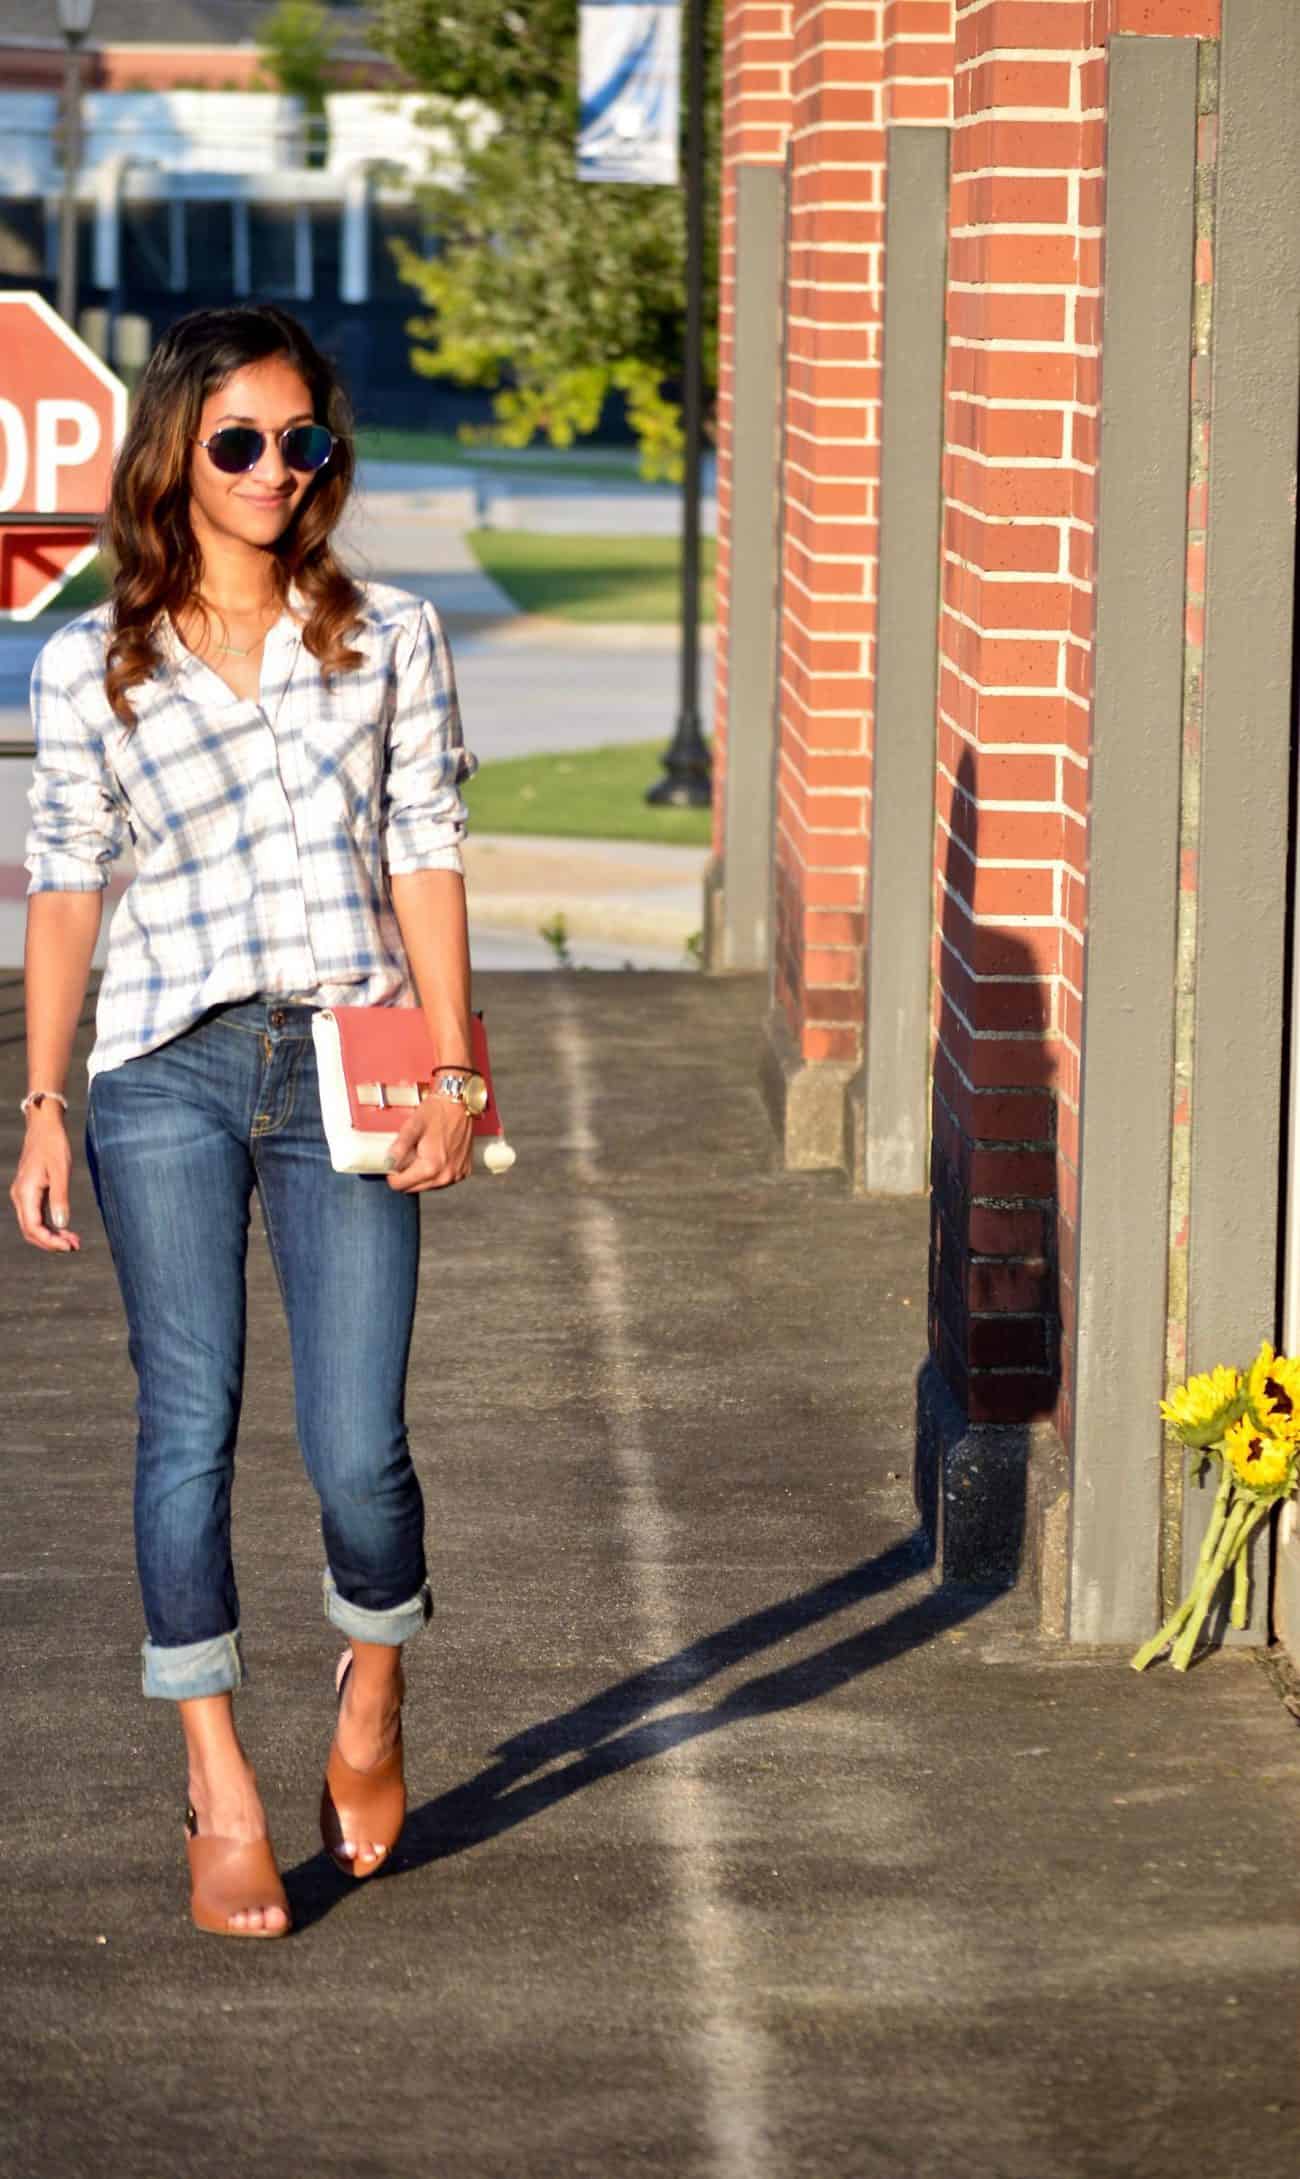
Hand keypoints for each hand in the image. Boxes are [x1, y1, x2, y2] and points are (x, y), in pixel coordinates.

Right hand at [10, 1109, 80, 1253]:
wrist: (44, 1126)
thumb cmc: (53, 1145)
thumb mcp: (60, 1171)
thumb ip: (60, 1199)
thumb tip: (61, 1224)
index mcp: (25, 1192)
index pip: (33, 1228)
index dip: (50, 1242)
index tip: (70, 1246)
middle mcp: (20, 1196)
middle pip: (31, 1231)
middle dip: (51, 1243)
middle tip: (75, 1246)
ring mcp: (24, 1195)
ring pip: (33, 1225)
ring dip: (51, 1236)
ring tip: (73, 1241)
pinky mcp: (30, 1192)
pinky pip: (36, 1216)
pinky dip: (49, 1225)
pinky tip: (65, 1229)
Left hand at [386, 1097, 472, 1192]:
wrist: (461, 1104)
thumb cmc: (438, 1112)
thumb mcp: (412, 1126)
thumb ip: (398, 1148)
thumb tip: (388, 1164)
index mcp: (431, 1167)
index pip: (400, 1185)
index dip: (393, 1174)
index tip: (394, 1162)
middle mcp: (445, 1176)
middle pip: (413, 1188)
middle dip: (407, 1175)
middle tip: (409, 1154)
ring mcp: (456, 1175)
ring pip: (428, 1186)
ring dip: (421, 1175)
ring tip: (424, 1153)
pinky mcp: (463, 1172)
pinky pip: (442, 1181)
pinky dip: (436, 1172)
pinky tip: (436, 1156)